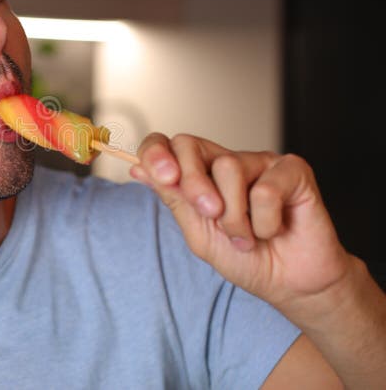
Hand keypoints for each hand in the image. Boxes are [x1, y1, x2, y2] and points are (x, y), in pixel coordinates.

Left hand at [130, 132, 353, 312]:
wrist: (290, 285)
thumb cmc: (247, 260)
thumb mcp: (199, 233)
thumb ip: (174, 198)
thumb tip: (138, 168)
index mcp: (200, 174)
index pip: (167, 145)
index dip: (157, 153)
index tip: (162, 176)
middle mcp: (227, 162)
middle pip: (189, 145)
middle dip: (192, 182)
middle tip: (210, 214)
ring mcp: (259, 163)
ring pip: (228, 168)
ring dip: (235, 217)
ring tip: (249, 237)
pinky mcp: (292, 170)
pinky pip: (266, 189)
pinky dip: (266, 222)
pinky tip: (275, 229)